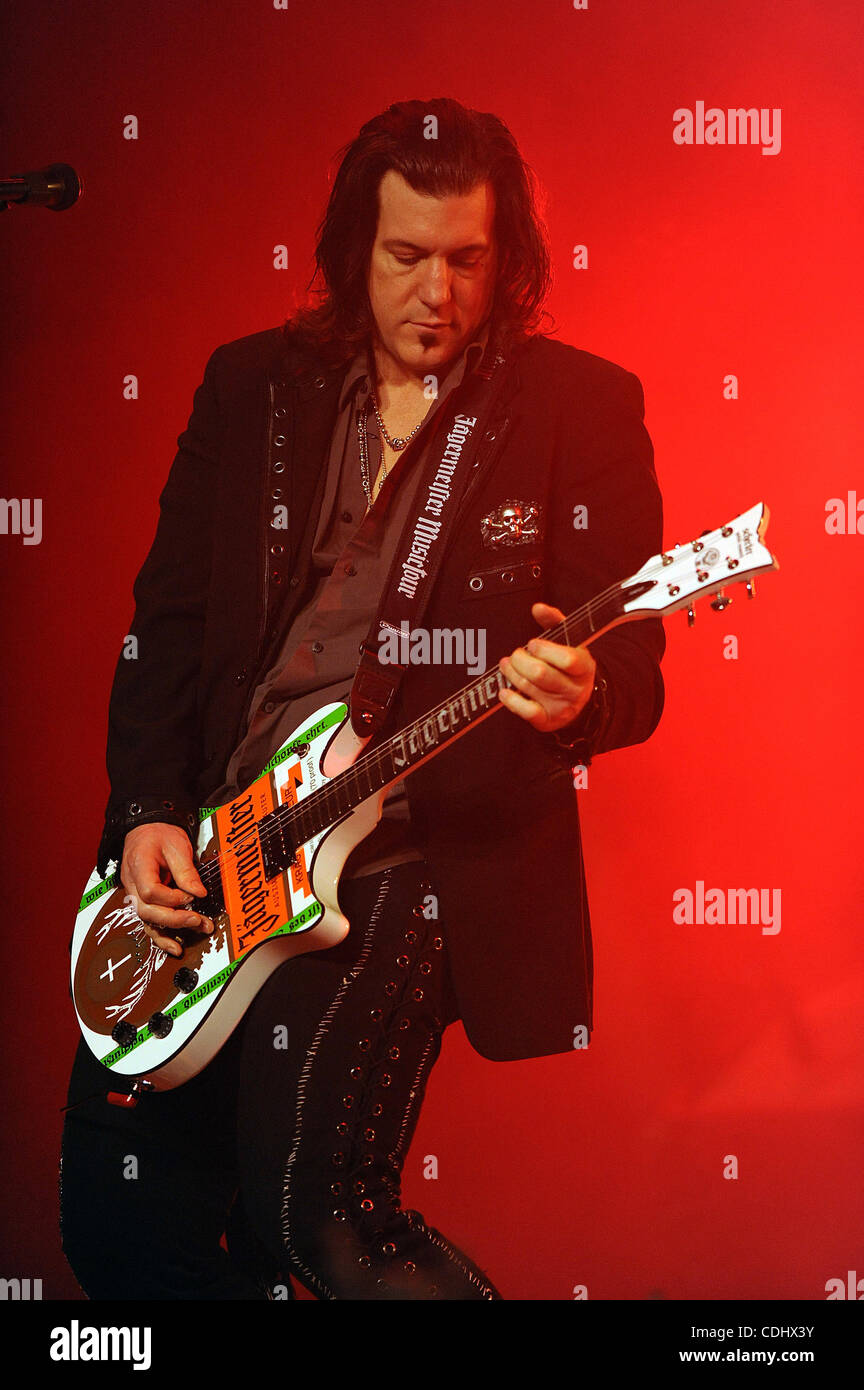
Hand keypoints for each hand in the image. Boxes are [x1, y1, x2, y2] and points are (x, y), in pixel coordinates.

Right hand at [121, 822, 212, 957]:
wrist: (147, 828)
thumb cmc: (159, 834)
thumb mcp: (177, 845)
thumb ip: (186, 871)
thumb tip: (199, 893)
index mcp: (138, 866)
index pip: (151, 891)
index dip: (172, 898)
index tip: (191, 896)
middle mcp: (132, 884)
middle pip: (147, 911)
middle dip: (173, 919)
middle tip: (197, 921)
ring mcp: (134, 894)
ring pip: (145, 921)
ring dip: (166, 935)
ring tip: (183, 946)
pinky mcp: (142, 901)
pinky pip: (148, 922)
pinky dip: (160, 936)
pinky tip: (173, 946)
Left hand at [497, 602, 596, 733]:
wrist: (577, 701)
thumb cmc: (569, 667)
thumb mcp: (569, 642)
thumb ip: (554, 621)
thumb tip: (538, 607)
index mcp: (584, 667)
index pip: (568, 660)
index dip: (545, 649)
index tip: (532, 644)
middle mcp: (575, 689)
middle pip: (541, 674)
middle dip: (521, 660)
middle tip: (516, 655)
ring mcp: (562, 707)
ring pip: (529, 688)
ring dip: (511, 673)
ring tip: (507, 665)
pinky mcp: (547, 720)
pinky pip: (526, 711)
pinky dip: (511, 700)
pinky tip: (505, 691)